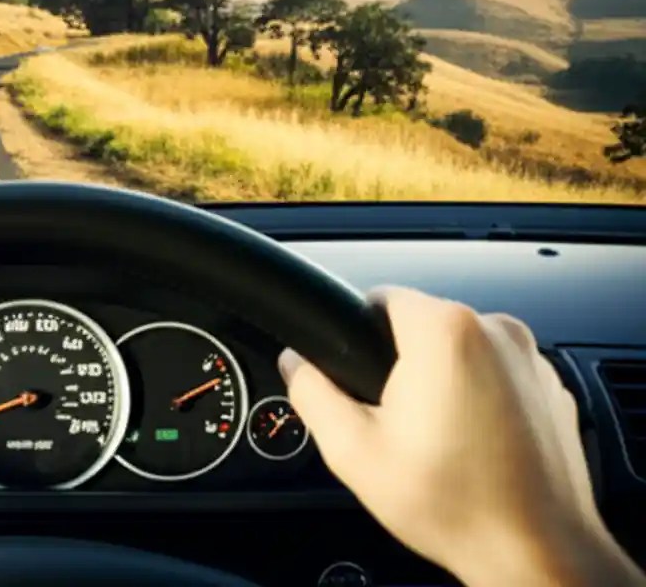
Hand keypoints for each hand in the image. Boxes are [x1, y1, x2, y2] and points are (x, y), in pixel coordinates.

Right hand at [281, 287, 642, 586]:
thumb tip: (295, 364)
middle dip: (401, 366)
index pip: (380, 296)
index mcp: (445, 332)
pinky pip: (499, 377)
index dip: (357, 335)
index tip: (358, 375)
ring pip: (462, 353)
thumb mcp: (354, 452)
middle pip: (422, 325)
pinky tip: (471, 448)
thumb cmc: (456, 505)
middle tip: (394, 423)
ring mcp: (532, 360)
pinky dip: (481, 401)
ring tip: (437, 443)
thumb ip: (312, 393)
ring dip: (443, 384)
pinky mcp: (552, 389)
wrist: (535, 552)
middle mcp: (497, 332)